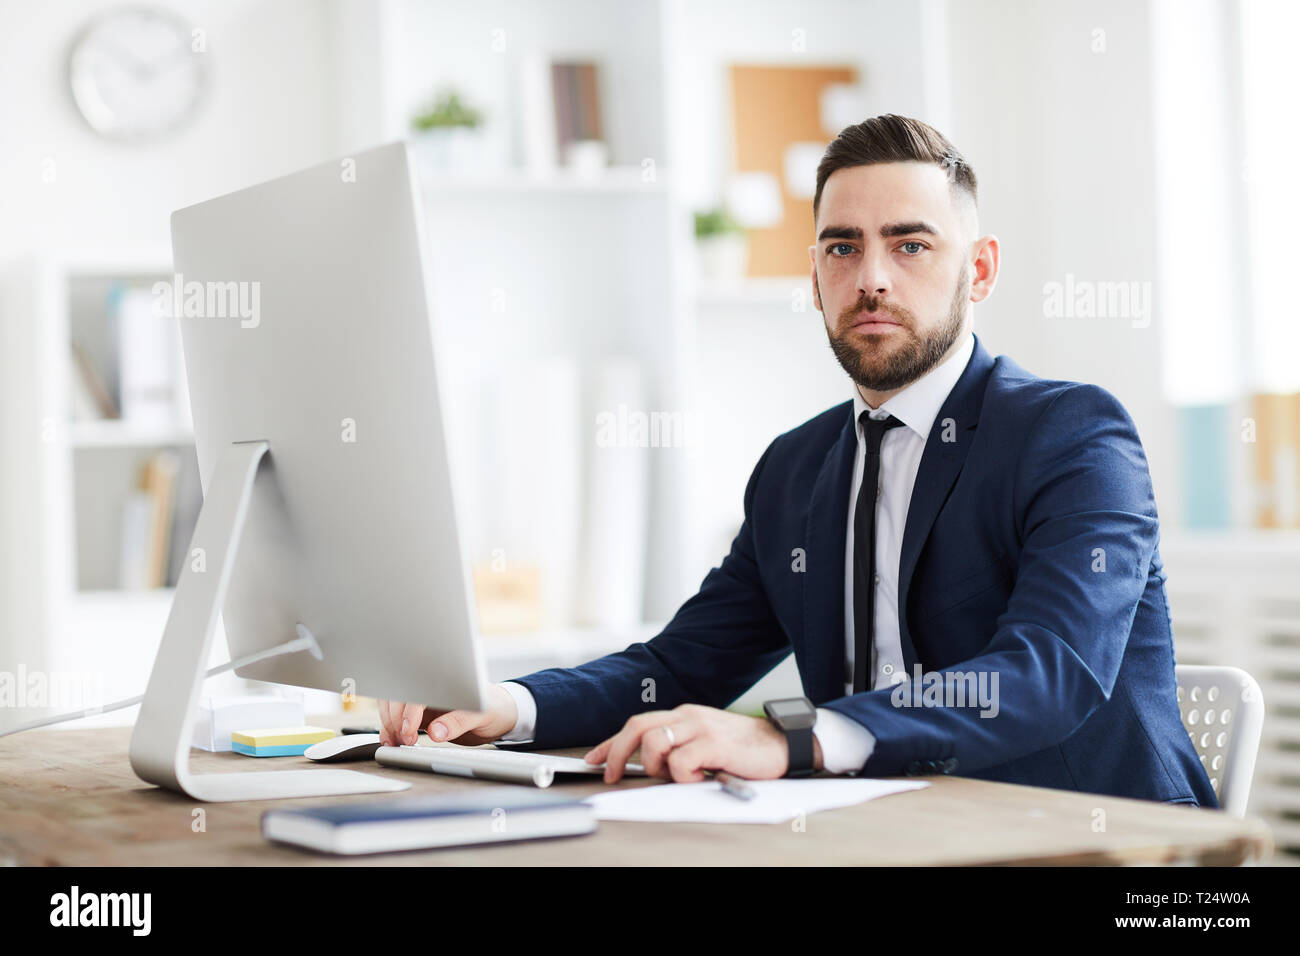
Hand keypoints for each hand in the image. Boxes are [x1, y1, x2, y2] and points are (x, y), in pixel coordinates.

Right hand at [376, 684, 518, 746]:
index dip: (409, 711)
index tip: (408, 731)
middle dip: (395, 719)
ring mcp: (423, 700)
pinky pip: (398, 718)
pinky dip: (391, 729)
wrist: (500, 713)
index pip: (417, 689)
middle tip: (404, 741)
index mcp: (444, 679)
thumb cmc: (494, 707)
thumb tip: (434, 732)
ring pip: (393, 706)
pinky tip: (391, 741)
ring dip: (389, 724)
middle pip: (399, 696)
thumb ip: (458, 723)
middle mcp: (430, 686)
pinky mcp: (420, 714)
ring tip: (395, 744)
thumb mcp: (481, 715)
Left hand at [583, 703, 823, 782]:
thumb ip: (679, 747)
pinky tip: (699, 778)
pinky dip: (682, 776)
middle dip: (615, 752)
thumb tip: (646, 766)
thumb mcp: (704, 742)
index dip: (610, 743)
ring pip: (653, 742)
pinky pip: (681, 761)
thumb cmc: (743, 749)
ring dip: (654, 766)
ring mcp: (700, 727)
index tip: (593, 760)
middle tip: (610, 775)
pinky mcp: (714, 744)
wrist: (782, 744)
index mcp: (683, 715)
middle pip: (637, 726)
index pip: (637, 723)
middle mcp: (688, 716)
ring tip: (674, 777)